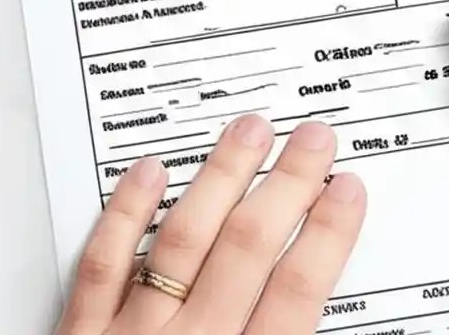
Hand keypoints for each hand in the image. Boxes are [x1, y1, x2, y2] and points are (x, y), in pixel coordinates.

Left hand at [56, 117, 365, 334]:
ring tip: (245, 133)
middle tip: (311, 139)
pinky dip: (122, 214)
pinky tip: (145, 174)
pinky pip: (101, 266)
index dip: (329, 232)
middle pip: (248, 249)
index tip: (347, 190)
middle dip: (286, 185)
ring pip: (181, 241)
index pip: (300, 291)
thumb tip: (334, 332)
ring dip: (218, 179)